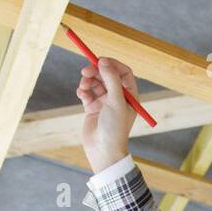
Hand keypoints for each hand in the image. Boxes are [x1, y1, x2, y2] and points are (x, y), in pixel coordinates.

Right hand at [76, 57, 138, 172]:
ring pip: (95, 83)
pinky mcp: (92, 108)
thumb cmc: (115, 128)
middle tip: (85, 71)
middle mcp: (118, 98)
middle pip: (107, 75)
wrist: (103, 150)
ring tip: (83, 86)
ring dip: (88, 81)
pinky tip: (81, 94)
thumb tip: (103, 61)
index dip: (112, 64)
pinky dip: (83, 91)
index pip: (123, 72)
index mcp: (130, 96)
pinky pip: (87, 93)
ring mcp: (105, 103)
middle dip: (96, 71)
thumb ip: (111, 79)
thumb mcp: (116, 101)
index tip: (100, 60)